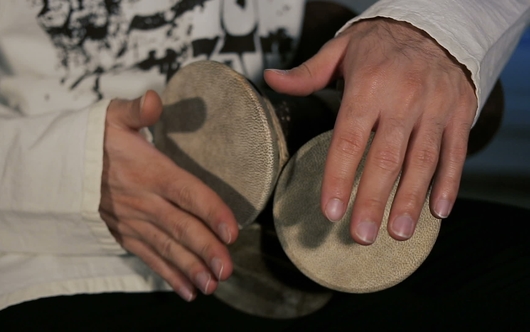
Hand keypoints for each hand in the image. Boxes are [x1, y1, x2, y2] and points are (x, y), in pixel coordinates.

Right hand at [99, 90, 238, 299]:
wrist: (55, 166)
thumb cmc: (91, 140)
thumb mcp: (110, 116)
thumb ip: (135, 110)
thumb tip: (154, 98)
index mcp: (148, 170)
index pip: (185, 191)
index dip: (210, 210)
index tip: (231, 230)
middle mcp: (143, 200)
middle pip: (179, 227)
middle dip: (205, 249)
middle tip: (226, 270)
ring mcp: (133, 221)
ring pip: (166, 247)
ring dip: (190, 268)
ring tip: (212, 286)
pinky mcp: (124, 234)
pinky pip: (149, 257)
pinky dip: (168, 275)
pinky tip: (188, 290)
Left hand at [265, 18, 476, 243]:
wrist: (436, 25)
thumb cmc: (380, 44)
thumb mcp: (341, 49)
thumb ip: (307, 73)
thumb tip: (270, 79)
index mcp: (368, 86)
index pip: (349, 139)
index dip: (338, 178)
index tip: (330, 212)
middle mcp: (403, 99)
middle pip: (386, 159)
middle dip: (373, 201)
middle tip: (361, 236)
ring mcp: (435, 107)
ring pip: (422, 161)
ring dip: (411, 200)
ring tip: (398, 233)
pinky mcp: (460, 113)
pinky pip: (456, 152)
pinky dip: (449, 183)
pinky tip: (439, 212)